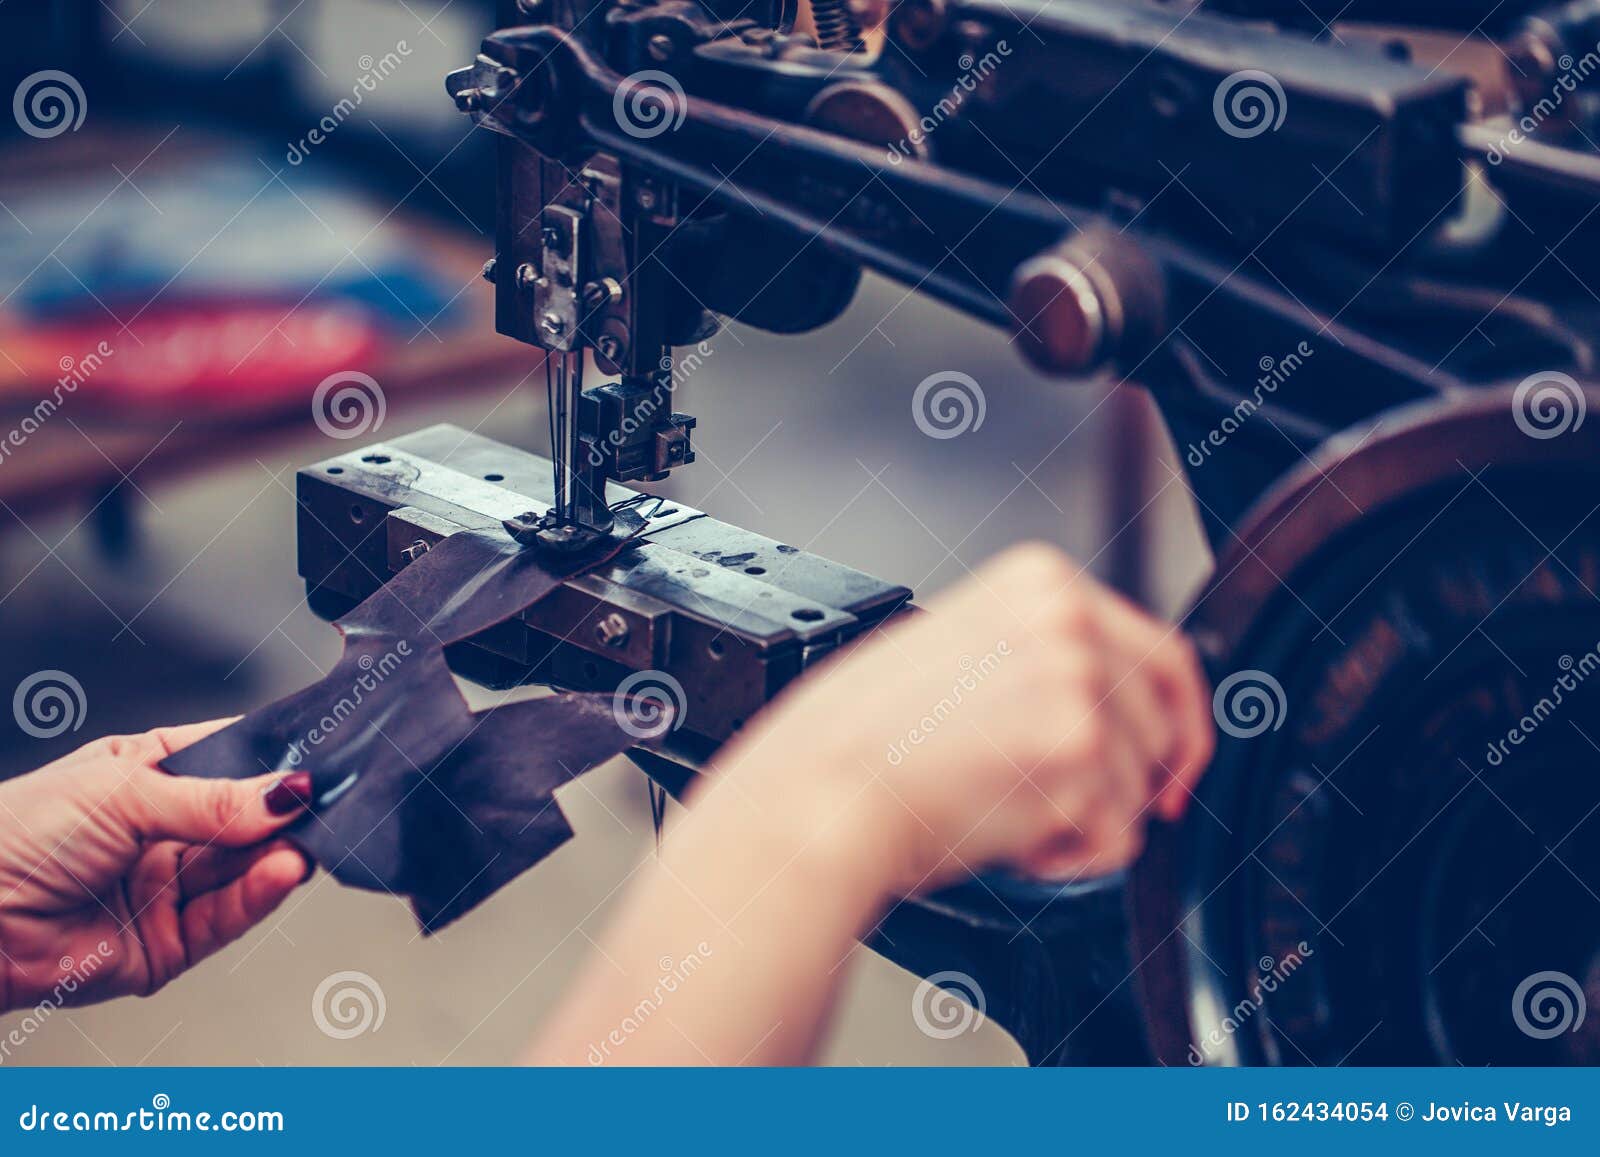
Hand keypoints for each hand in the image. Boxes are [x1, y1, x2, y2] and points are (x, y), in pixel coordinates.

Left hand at [0, 720, 312, 1013]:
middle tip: (317, 805)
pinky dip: (260, 895)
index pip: (228, 760)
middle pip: (245, 821)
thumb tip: (286, 792)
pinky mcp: (167, 944)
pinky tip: (281, 870)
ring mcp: (166, 889)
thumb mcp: (125, 792)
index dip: (270, 760)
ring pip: (243, 870)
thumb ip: (214, 799)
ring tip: (301, 840)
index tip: (312, 760)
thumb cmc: (15, 835)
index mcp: (148, 776)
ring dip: (277, 855)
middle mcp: (162, 833)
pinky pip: (227, 918)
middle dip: (282, 814)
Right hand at [707, 542, 1214, 896]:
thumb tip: (1108, 699)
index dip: (1177, 723)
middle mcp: (1071, 621)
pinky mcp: (1078, 758)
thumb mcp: (960, 650)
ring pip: (1142, 785)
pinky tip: (1006, 836)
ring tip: (1001, 808)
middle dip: (1127, 781)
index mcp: (1041, 581)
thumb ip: (1041, 654)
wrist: (822, 794)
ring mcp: (1080, 686)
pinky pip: (1119, 839)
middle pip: (1161, 723)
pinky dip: (1069, 859)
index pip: (1164, 652)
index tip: (1173, 765)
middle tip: (1067, 808)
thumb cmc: (862, 740)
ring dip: (1087, 820)